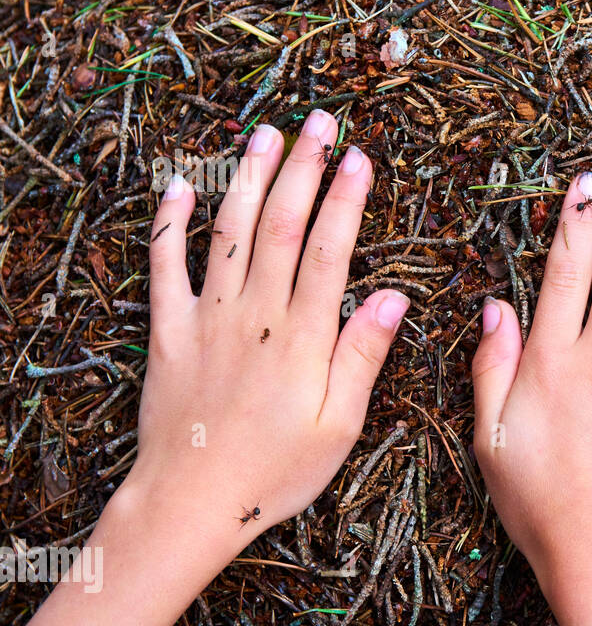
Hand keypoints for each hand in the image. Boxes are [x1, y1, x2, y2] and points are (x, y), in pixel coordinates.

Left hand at [127, 109, 406, 557]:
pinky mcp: (169, 333)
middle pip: (280, 225)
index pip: (328, 249)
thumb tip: (393, 296)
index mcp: (301, 337)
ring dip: (249, 179)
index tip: (360, 157)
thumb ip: (362, 356)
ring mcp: (207, 319)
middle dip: (303, 167)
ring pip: (228, 232)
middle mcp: (254, 315)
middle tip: (320, 121)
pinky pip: (164, 268)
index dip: (346, 198)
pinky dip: (170, 224)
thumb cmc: (274, 474)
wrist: (189, 504)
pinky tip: (181, 187)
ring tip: (265, 134)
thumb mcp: (338, 427)